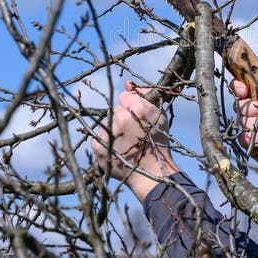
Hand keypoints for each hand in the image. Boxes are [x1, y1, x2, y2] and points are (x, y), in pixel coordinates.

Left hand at [92, 81, 176, 199]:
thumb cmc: (158, 143)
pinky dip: (106, 142)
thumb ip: (144, 95)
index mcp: (138, 109)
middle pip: (115, 110)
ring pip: (106, 123)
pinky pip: (98, 137)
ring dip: (113, 130)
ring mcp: (108, 133)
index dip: (131, 106)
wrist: (151, 173)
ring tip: (127, 144)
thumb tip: (127, 84)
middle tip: (134, 134)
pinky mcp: (99, 147)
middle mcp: (121, 118)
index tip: (137, 119)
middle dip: (123, 118)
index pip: (124, 97)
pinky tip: (118, 150)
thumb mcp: (159, 116)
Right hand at [230, 64, 257, 176]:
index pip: (242, 88)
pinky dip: (253, 138)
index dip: (238, 87)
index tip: (243, 90)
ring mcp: (252, 128)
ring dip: (256, 124)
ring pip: (240, 120)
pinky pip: (242, 138)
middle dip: (250, 108)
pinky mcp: (251, 144)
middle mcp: (256, 112)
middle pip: (238, 103)